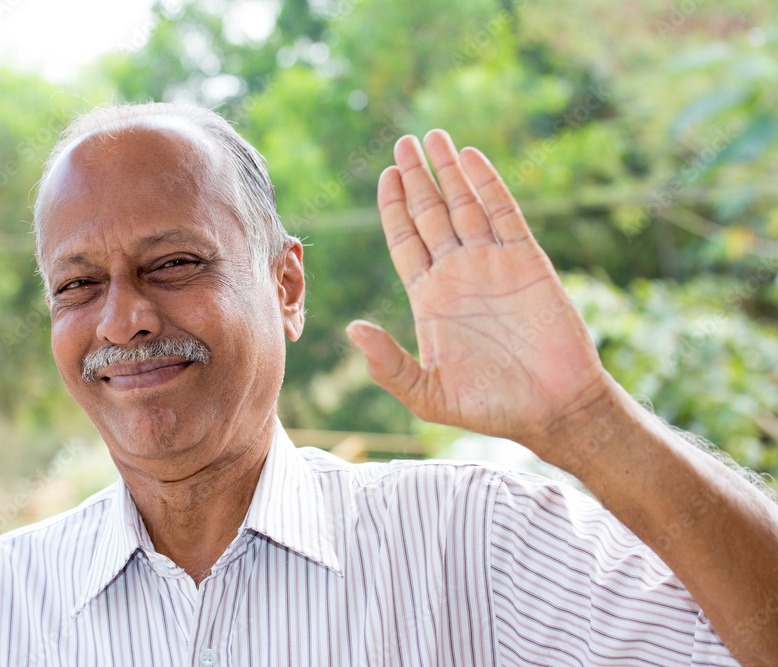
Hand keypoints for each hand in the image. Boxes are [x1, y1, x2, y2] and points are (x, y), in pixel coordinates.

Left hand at [347, 130, 609, 455]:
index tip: (385, 175)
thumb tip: (351, 330)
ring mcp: (492, 264)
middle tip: (402, 143)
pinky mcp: (527, 261)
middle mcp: (457, 274)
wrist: (553, 409)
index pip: (405, 241)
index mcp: (430, 298)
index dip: (393, 207)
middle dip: (415, 178)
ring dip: (448, 171)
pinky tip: (471, 157)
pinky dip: (487, 184)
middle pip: (430, 213)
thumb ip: (389, 364)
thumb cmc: (490, 407)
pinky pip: (503, 213)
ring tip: (432, 136)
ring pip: (464, 205)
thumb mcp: (427, 395)